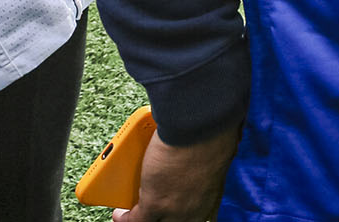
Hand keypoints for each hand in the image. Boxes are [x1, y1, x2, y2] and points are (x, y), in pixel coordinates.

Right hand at [111, 123, 238, 221]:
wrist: (202, 126)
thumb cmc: (215, 130)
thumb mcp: (218, 153)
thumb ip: (212, 163)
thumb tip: (211, 155)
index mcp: (213, 195)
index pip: (204, 216)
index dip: (190, 214)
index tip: (181, 209)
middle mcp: (195, 209)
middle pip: (177, 221)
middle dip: (166, 216)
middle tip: (157, 209)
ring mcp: (174, 209)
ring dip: (145, 218)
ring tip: (135, 212)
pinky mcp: (154, 204)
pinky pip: (136, 219)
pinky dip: (125, 217)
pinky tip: (120, 214)